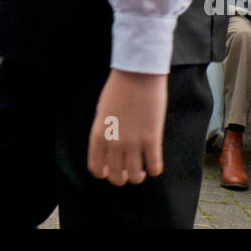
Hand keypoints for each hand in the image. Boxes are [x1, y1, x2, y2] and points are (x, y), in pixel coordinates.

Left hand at [87, 69, 166, 185]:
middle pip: (116, 177)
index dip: (105, 173)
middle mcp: (114, 142)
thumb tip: (110, 148)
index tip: (112, 168)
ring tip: (142, 168)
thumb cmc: (119, 88)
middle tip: (129, 169)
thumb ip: (105, 131)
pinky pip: (154, 167)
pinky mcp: (152, 138)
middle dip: (123, 177)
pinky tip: (155, 163)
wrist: (138, 73)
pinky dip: (155, 170)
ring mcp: (133, 142)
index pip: (96, 168)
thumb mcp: (102, 111)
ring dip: (139, 176)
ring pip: (135, 176)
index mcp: (98, 134)